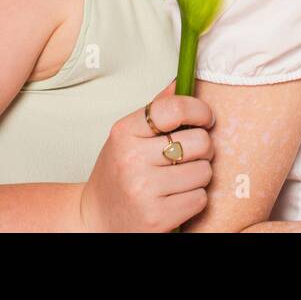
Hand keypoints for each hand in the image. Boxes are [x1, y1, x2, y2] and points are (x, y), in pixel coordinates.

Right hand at [76, 82, 214, 231]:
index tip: (206, 118)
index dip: (199, 110)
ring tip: (179, 178)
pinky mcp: (156, 218)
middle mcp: (132, 159)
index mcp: (125, 132)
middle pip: (199, 141)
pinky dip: (194, 198)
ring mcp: (143, 190)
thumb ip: (155, 110)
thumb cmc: (117, 173)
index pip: (173, 109)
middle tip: (192, 154)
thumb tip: (180, 80)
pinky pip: (200, 198)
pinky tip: (176, 198)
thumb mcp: (127, 137)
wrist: (94, 219)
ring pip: (204, 171)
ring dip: (199, 175)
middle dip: (204, 148)